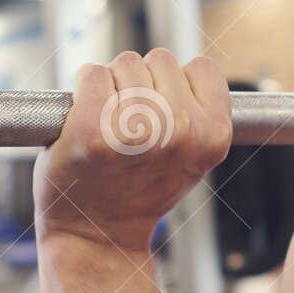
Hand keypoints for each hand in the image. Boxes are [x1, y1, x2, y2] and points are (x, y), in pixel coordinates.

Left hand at [34, 49, 231, 254]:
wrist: (96, 232)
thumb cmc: (140, 191)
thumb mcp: (192, 160)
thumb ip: (200, 115)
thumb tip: (191, 70)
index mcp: (211, 138)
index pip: (202, 68)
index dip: (178, 84)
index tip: (164, 111)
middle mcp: (179, 133)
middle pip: (160, 60)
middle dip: (143, 83)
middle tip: (131, 125)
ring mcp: (135, 131)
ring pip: (125, 63)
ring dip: (113, 85)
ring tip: (109, 126)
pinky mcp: (91, 131)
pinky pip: (91, 73)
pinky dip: (82, 90)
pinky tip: (85, 122)